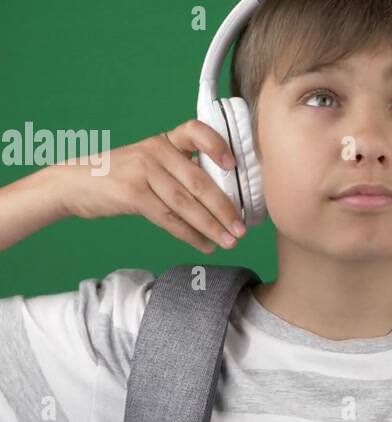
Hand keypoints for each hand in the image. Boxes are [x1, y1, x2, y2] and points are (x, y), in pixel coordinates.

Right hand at [61, 119, 245, 253]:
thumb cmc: (122, 175)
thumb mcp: (150, 162)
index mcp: (165, 141)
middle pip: (199, 181)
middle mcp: (156, 151)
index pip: (196, 132)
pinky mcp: (132, 194)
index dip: (218, 146)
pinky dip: (190, 235)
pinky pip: (169, 218)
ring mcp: (143, 172)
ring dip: (212, 226)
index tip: (234, 165)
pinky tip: (205, 245)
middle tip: (242, 229)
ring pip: (186, 204)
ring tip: (230, 241)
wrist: (75, 183)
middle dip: (225, 209)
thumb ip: (181, 170)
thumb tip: (225, 200)